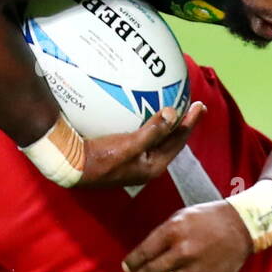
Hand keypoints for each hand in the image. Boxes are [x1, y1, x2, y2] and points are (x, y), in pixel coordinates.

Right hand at [79, 102, 205, 187]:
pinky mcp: (122, 154)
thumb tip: (173, 113)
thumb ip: (153, 131)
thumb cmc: (100, 159)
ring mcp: (135, 161)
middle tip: (193, 104)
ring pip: (157, 139)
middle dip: (182, 123)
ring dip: (166, 123)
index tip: (200, 105)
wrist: (71, 165)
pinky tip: (143, 112)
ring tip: (173, 107)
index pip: (178, 141)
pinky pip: (142, 136)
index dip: (190, 123)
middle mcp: (147, 165)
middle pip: (171, 140)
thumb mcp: (129, 145)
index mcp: (153, 166)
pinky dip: (148, 123)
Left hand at [121, 200, 251, 271]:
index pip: (145, 250)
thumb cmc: (207, 219)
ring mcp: (196, 268)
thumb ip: (163, 234)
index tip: (125, 268)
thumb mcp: (182, 217)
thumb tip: (144, 254)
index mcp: (174, 230)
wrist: (241, 226)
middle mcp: (183, 250)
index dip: (132, 262)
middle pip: (152, 270)